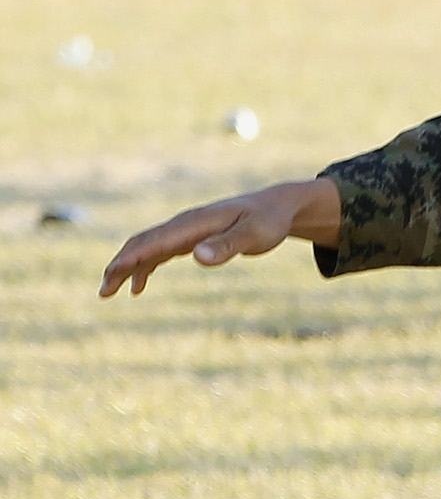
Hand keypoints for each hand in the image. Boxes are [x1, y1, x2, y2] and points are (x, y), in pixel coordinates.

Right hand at [99, 179, 343, 297]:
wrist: (278, 206)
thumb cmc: (268, 220)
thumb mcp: (255, 234)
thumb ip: (228, 245)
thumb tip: (197, 256)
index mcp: (194, 223)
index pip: (154, 241)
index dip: (130, 259)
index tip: (111, 278)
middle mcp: (185, 224)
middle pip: (142, 243)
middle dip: (120, 266)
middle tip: (104, 292)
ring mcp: (187, 230)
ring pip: (147, 248)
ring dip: (127, 268)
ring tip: (110, 292)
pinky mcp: (192, 237)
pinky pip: (159, 251)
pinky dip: (144, 267)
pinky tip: (139, 286)